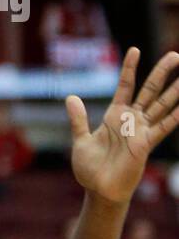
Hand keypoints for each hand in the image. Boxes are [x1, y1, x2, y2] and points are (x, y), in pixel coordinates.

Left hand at [67, 48, 178, 203]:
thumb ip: (78, 119)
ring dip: (174, 90)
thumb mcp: (81, 139)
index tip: (133, 50)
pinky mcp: (145, 144)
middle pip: (149, 91)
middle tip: (174, 55)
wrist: (98, 189)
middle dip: (161, 73)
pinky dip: (174, 117)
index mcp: (115, 116)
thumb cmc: (90, 167)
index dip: (129, 69)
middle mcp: (131, 120)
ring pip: (161, 105)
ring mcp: (141, 131)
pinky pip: (163, 128)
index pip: (125, 86)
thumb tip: (70, 97)